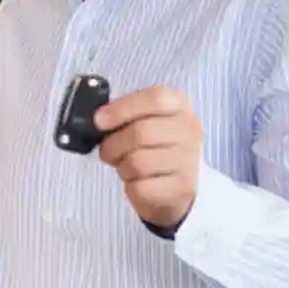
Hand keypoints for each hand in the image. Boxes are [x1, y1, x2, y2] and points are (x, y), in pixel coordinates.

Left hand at [94, 86, 202, 230]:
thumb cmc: (153, 146)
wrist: (177, 182)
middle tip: (108, 151)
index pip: (155, 99)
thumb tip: (99, 119)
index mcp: (179, 105)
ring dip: (122, 166)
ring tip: (127, 166)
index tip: (99, 121)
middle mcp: (189, 130)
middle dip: (113, 144)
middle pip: (141, 132)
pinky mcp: (182, 187)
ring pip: (138, 162)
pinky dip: (130, 186)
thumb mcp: (142, 120)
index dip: (122, 109)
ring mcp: (189, 160)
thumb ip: (123, 113)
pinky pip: (140, 187)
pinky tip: (138, 181)